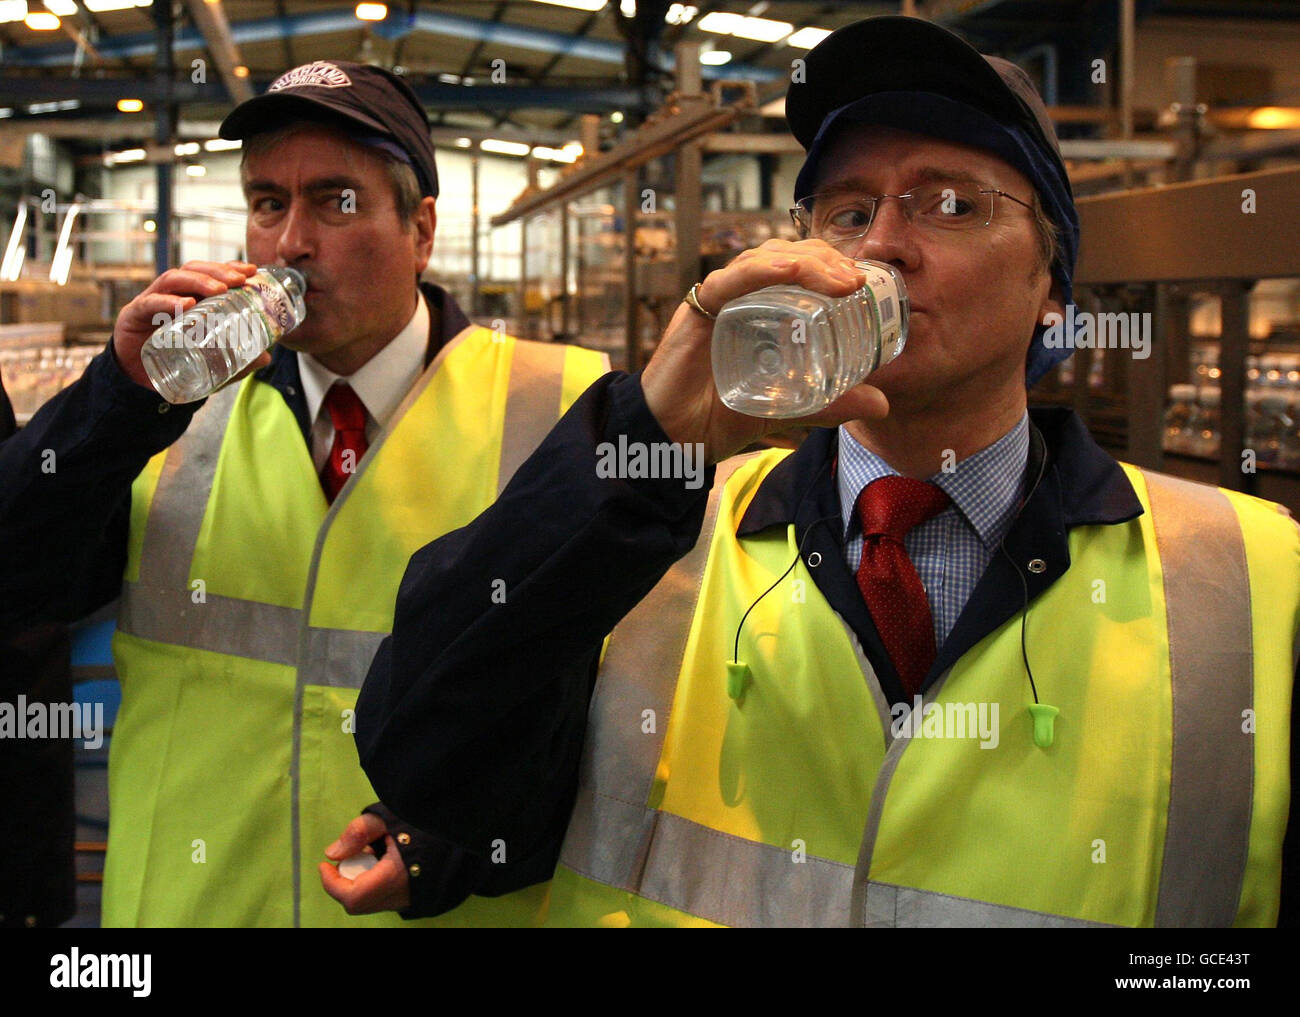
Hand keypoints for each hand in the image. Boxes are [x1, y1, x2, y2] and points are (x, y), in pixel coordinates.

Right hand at [111, 260, 269, 390]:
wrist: (140, 386)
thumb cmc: (176, 364)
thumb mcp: (211, 362)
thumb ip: (236, 360)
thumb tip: (265, 358)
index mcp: (189, 298)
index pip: (208, 274)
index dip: (228, 267)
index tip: (251, 270)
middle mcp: (170, 295)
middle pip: (192, 270)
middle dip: (217, 270)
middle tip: (239, 279)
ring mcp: (150, 303)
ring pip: (172, 280)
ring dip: (197, 281)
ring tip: (219, 290)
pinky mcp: (133, 317)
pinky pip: (149, 304)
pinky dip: (167, 302)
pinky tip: (186, 305)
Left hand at [318, 812, 411, 915]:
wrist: (455, 834)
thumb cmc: (421, 824)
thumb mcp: (386, 819)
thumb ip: (358, 832)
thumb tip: (332, 853)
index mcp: (394, 877)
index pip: (352, 896)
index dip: (332, 884)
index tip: (324, 865)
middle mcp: (400, 895)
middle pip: (358, 902)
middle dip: (344, 882)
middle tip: (346, 857)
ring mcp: (407, 899)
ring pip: (369, 901)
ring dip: (358, 882)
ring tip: (368, 855)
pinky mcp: (412, 899)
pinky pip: (382, 898)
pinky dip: (372, 883)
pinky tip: (381, 862)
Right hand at [641, 239, 889, 464]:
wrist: (676, 440)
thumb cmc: (723, 417)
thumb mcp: (790, 408)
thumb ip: (830, 404)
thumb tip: (882, 405)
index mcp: (763, 309)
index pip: (801, 268)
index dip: (833, 265)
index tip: (864, 280)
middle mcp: (742, 296)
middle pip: (787, 255)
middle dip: (826, 259)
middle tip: (857, 280)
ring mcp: (720, 300)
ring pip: (763, 259)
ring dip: (804, 261)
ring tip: (838, 278)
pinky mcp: (697, 309)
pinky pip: (729, 280)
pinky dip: (759, 270)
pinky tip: (787, 269)